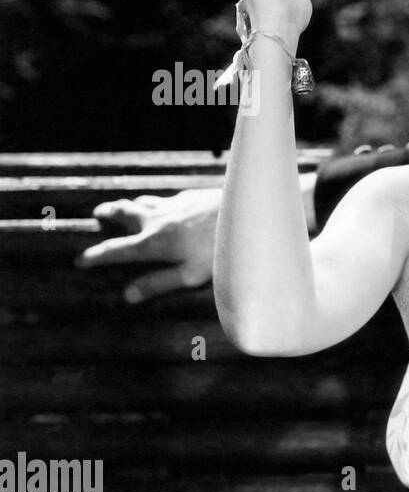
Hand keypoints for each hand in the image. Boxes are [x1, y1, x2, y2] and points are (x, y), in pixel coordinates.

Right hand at [75, 187, 221, 301]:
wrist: (245, 215)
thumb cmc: (219, 251)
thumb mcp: (189, 276)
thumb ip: (158, 284)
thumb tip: (129, 295)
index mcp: (153, 243)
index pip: (115, 250)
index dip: (95, 256)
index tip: (80, 260)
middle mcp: (157, 220)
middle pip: (123, 213)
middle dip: (107, 213)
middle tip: (97, 213)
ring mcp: (173, 205)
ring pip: (143, 201)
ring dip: (130, 204)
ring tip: (123, 206)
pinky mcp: (190, 196)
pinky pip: (167, 198)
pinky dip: (158, 201)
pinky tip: (167, 205)